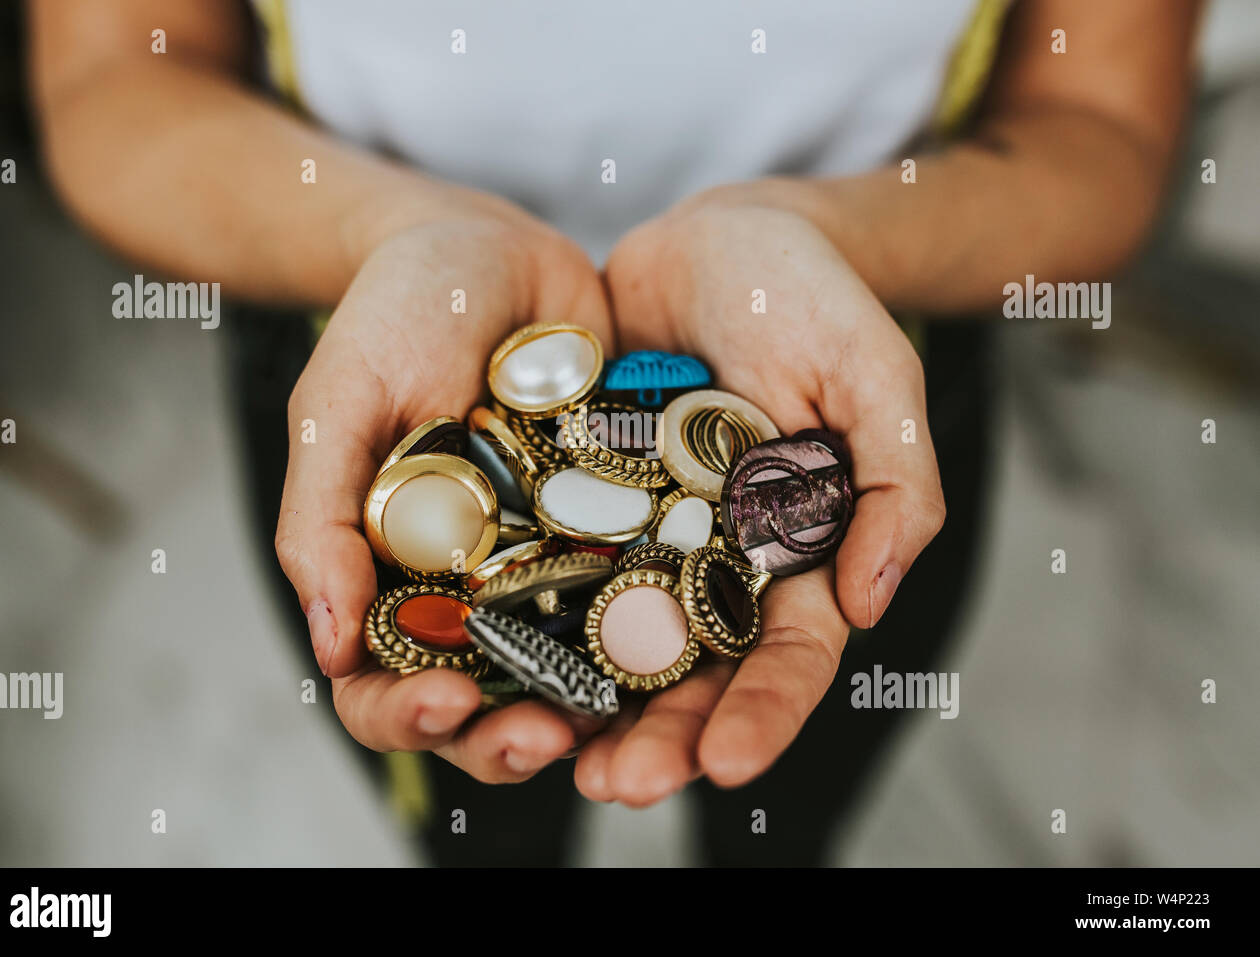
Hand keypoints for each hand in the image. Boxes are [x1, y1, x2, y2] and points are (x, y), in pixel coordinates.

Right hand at [276, 189, 613, 781]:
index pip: (382, 681)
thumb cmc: (394, 318)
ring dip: (589, 712)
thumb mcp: (339, 407)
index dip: (404, 711)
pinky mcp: (623, 531)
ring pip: (569, 674)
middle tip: (547, 736)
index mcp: (391, 577)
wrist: (492, 248)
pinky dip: (662, 633)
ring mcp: (551, 566)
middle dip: (506, 737)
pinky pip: (645, 599)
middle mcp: (472, 589)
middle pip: (482, 704)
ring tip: (618, 721)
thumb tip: (329, 649)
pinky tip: (690, 645)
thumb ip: (323, 521)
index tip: (446, 697)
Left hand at [579, 184, 944, 803]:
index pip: (790, 653)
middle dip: (662, 735)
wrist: (716, 235)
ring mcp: (646, 534)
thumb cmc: (811, 297)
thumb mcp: (872, 375)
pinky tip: (488, 662)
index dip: (765, 713)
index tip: (726, 766)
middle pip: (694, 670)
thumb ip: (892, 485)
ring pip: (613, 639)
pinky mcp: (581, 498)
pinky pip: (550, 565)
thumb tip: (867, 605)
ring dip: (585, 704)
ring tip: (546, 753)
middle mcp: (718, 559)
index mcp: (796, 550)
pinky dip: (525, 616)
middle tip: (619, 787)